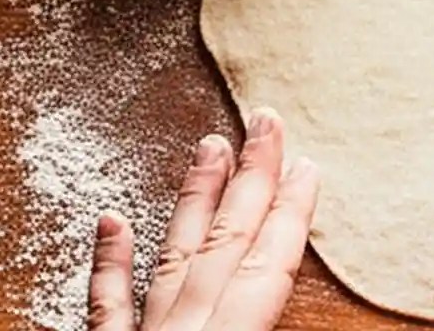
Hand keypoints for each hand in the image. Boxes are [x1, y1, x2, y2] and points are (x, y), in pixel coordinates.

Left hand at [87, 108, 319, 330]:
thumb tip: (326, 321)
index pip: (268, 269)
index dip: (291, 215)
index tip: (305, 167)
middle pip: (225, 243)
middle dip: (251, 180)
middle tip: (263, 122)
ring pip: (173, 258)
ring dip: (196, 200)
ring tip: (210, 147)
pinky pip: (107, 305)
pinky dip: (110, 261)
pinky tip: (112, 221)